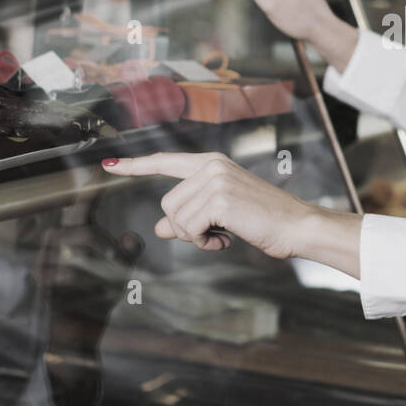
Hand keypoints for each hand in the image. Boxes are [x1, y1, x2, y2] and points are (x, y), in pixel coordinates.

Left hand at [100, 152, 362, 274]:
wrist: (296, 226)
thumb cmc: (264, 221)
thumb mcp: (221, 217)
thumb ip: (189, 217)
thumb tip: (159, 228)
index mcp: (213, 163)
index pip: (166, 162)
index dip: (135, 166)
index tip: (109, 165)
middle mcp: (212, 166)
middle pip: (168, 203)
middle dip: (184, 227)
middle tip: (213, 234)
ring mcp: (215, 181)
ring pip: (175, 218)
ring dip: (194, 237)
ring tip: (222, 236)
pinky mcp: (219, 200)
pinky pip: (189, 229)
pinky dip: (203, 243)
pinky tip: (225, 241)